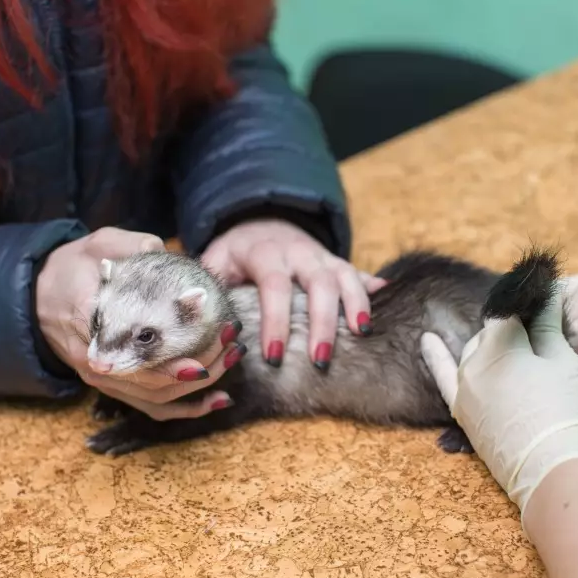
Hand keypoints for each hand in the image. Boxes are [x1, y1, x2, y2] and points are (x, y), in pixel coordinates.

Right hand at [36, 227, 238, 419]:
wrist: (36, 298)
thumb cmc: (73, 268)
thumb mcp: (97, 244)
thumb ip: (130, 246)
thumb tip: (164, 251)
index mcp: (88, 321)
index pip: (131, 345)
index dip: (171, 351)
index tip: (207, 338)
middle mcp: (94, 360)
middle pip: (152, 378)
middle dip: (199, 364)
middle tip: (231, 340)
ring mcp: (102, 378)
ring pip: (157, 397)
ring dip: (200, 385)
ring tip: (232, 357)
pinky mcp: (113, 387)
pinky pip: (152, 407)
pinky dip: (188, 408)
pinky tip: (220, 399)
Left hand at [201, 219, 386, 369]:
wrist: (261, 219)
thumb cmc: (234, 253)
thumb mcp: (215, 261)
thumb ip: (208, 287)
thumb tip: (191, 315)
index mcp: (264, 253)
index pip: (274, 287)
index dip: (275, 322)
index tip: (275, 356)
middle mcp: (299, 252)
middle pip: (319, 283)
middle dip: (323, 322)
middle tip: (320, 359)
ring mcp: (323, 257)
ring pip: (346, 276)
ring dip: (356, 305)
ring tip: (362, 334)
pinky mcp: (338, 264)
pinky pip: (360, 273)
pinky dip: (374, 287)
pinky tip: (387, 297)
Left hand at [420, 288, 577, 518]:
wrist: (554, 472)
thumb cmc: (566, 415)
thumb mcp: (564, 361)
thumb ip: (548, 326)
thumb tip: (546, 297)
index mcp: (500, 343)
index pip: (511, 308)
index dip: (530, 303)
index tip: (544, 295)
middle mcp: (473, 361)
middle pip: (494, 334)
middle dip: (516, 332)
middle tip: (545, 337)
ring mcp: (464, 388)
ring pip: (476, 355)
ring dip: (494, 349)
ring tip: (522, 354)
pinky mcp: (463, 413)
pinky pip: (444, 379)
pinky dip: (436, 358)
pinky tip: (428, 341)